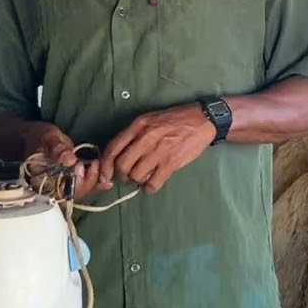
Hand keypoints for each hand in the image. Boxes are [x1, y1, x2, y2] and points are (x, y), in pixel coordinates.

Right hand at [20, 122, 112, 196]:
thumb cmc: (40, 137)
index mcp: (40, 180)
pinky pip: (83, 188)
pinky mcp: (70, 182)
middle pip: (71, 194)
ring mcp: (61, 186)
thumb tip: (69, 159)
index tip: (80, 165)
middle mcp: (51, 188)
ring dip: (93, 182)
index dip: (71, 181)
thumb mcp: (47, 138)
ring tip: (99, 166)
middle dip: (86, 182)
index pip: (57, 189)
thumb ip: (56, 148)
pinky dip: (96, 185)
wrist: (40, 138)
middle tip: (94, 164)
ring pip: (79, 192)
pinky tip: (107, 183)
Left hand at [101, 103, 216, 193]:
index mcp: (138, 125)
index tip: (105, 175)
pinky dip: (149, 188)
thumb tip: (119, 153)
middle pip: (122, 165)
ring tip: (142, 178)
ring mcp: (159, 151)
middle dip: (121, 176)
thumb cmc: (175, 119)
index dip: (105, 165)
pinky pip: (153, 183)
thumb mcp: (150, 119)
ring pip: (136, 176)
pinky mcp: (171, 162)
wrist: (202, 119)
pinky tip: (152, 185)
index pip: (113, 148)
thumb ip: (134, 134)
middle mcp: (145, 138)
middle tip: (128, 177)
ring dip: (137, 181)